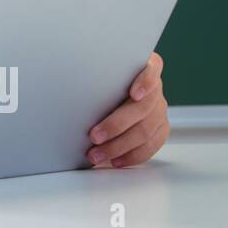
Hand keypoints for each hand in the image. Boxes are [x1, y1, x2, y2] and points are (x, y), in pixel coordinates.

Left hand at [87, 52, 168, 167]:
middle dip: (116, 124)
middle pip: (143, 108)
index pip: (151, 69)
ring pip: (145, 131)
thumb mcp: (97, 70)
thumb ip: (94, 74)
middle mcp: (155, 88)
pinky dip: (132, 155)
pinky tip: (116, 161)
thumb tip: (67, 81)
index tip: (133, 94)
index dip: (145, 82)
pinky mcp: (160, 127)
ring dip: (119, 146)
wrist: (111, 88)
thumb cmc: (100, 78)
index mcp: (143, 66)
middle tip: (94, 136)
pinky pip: (151, 145)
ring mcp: (159, 108)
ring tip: (96, 154)